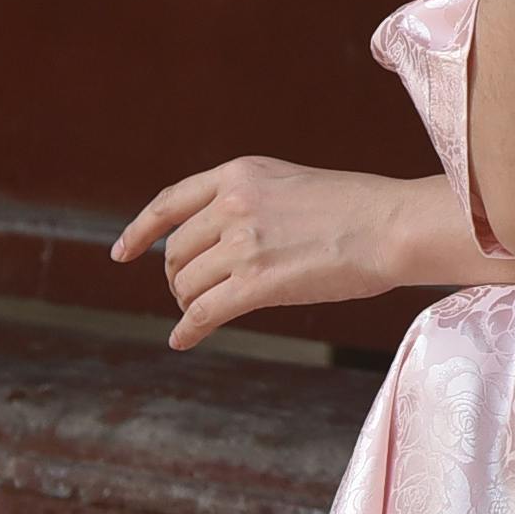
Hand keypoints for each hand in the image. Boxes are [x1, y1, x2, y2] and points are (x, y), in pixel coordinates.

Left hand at [108, 157, 414, 349]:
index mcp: (239, 174)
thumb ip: (247, 201)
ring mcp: (243, 244)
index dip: (139, 231)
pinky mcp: (256, 283)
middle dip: (177, 278)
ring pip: (187, 284)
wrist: (391, 226)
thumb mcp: (289, 183)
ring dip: (188, 303)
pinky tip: (184, 339)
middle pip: (176, 252)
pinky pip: (203, 313)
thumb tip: (213, 240)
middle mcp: (233, 204)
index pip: (170, 203)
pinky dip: (187, 330)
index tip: (122, 253)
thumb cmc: (355, 209)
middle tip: (191, 294)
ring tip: (202, 312)